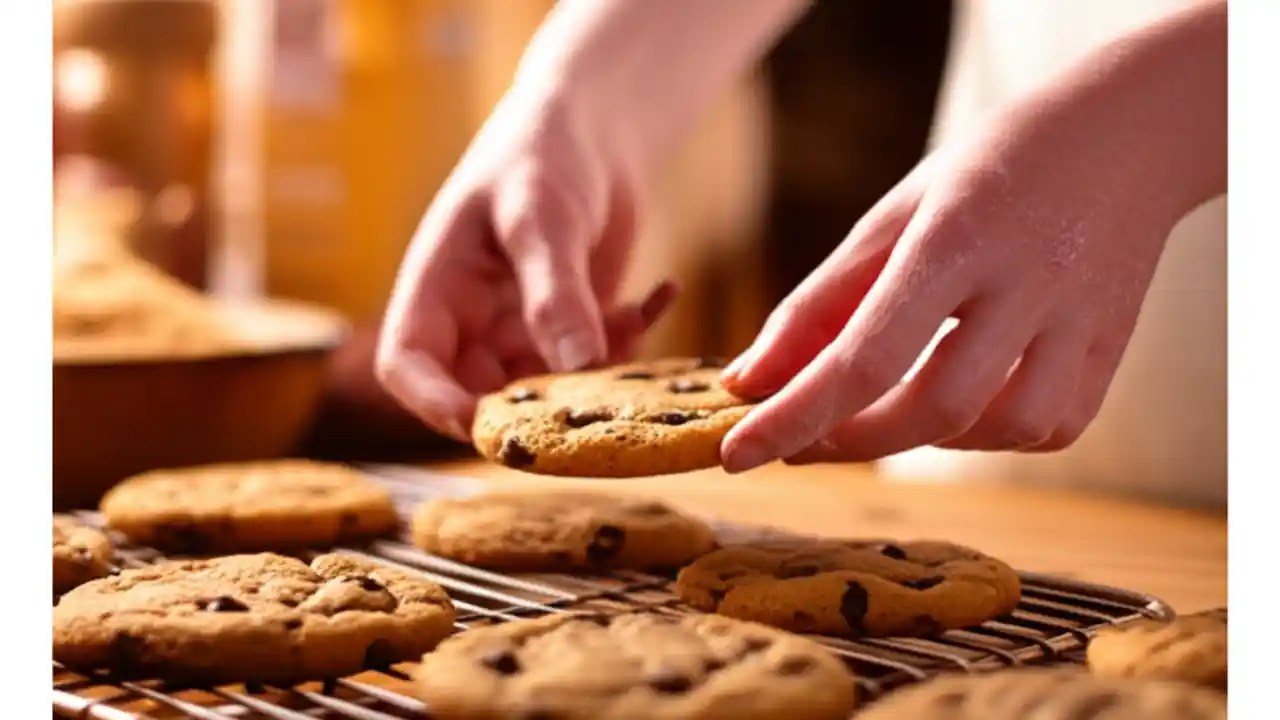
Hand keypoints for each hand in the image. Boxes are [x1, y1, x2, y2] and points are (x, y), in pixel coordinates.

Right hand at [376, 87, 673, 440]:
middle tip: (591, 389)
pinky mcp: (570, 332)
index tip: (482, 422)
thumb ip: (555, 293)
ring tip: (633, 314)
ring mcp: (522, 331)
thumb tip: (576, 367)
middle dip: (537, 403)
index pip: (406, 364)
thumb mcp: (543, 218)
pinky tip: (658, 293)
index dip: (433, 402)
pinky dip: (629, 342)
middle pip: (482, 394)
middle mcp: (472, 320)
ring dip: (595, 373)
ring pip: (549, 390)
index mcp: (436, 286)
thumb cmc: (543, 155)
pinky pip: (595, 365)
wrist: (593, 129)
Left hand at [718, 1, 1224, 470]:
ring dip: (921, 437)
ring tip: (884, 404)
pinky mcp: (1111, 351)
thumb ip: (819, 304)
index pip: (865, 356)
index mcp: (957, 237)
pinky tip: (960, 403)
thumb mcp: (892, 217)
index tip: (736, 452)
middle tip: (797, 440)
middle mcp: (1028, 283)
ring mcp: (1081, 322)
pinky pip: (1046, 429)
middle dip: (848, 440)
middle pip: (933, 406)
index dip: (794, 415)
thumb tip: (750, 381)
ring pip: (997, 428)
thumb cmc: (986, 171)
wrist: (1123, 137)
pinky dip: (988, 433)